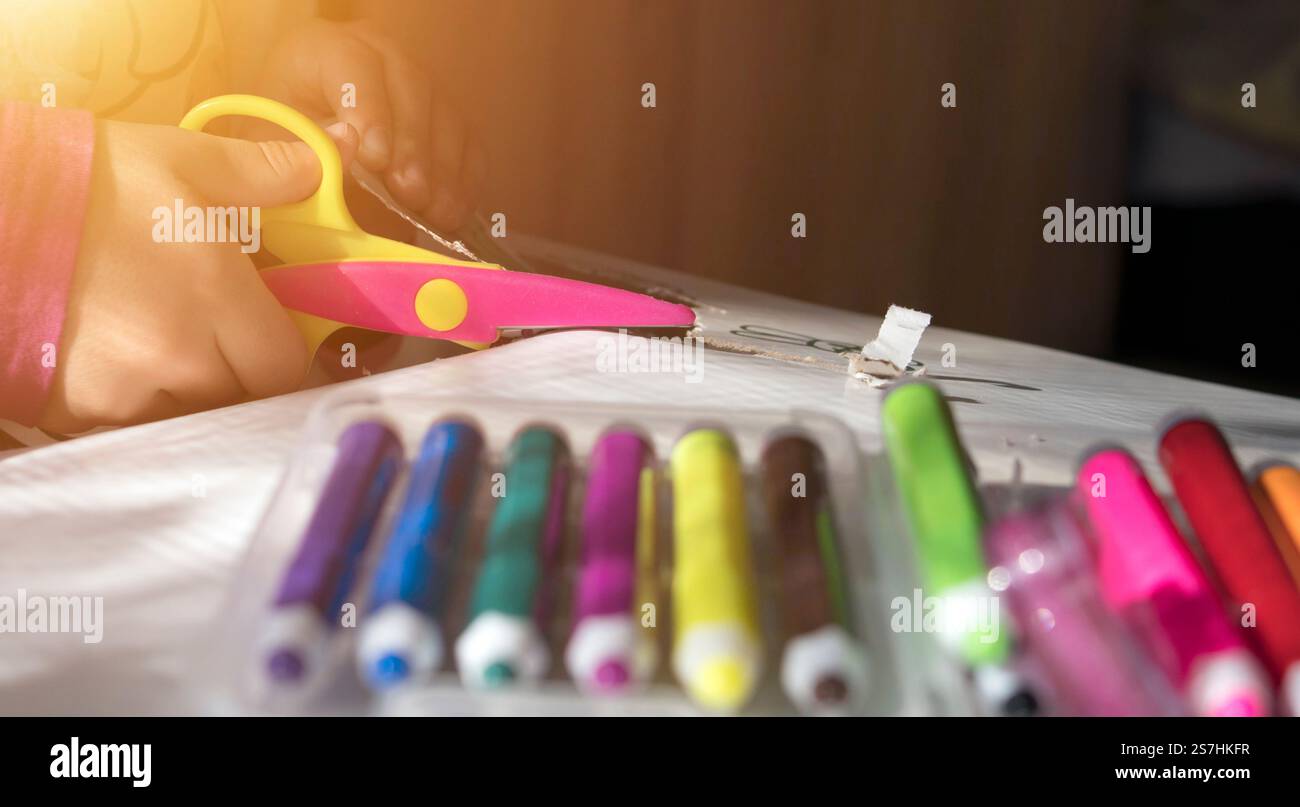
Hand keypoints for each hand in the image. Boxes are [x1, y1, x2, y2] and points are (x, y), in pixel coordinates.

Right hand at [41, 118, 358, 431]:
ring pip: (190, 415)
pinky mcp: (75, 415)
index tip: (267, 329)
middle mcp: (176, 359)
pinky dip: (136, 402)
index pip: (286, 365)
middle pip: (242, 398)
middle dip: (239, 371)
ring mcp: (123, 395)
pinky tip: (118, 360)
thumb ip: (262, 172)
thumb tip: (322, 164)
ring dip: (188, 390)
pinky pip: (133, 425)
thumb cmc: (83, 183)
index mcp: (213, 297)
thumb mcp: (181, 160)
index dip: (284, 350)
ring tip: (161, 342)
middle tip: (213, 332)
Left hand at [251, 19, 486, 232]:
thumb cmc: (282, 151)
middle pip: (412, 86)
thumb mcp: (273, 146)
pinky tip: (454, 214)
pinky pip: (470, 145)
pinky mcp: (446, 121)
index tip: (374, 158)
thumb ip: (301, 145)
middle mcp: (380, 57)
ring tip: (435, 213)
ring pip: (447, 116)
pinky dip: (466, 181)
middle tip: (410, 193)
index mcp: (323, 50)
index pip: (354, 64)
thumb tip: (347, 146)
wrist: (302, 165)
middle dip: (414, 145)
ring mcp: (419, 87)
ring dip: (445, 170)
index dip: (369, 108)